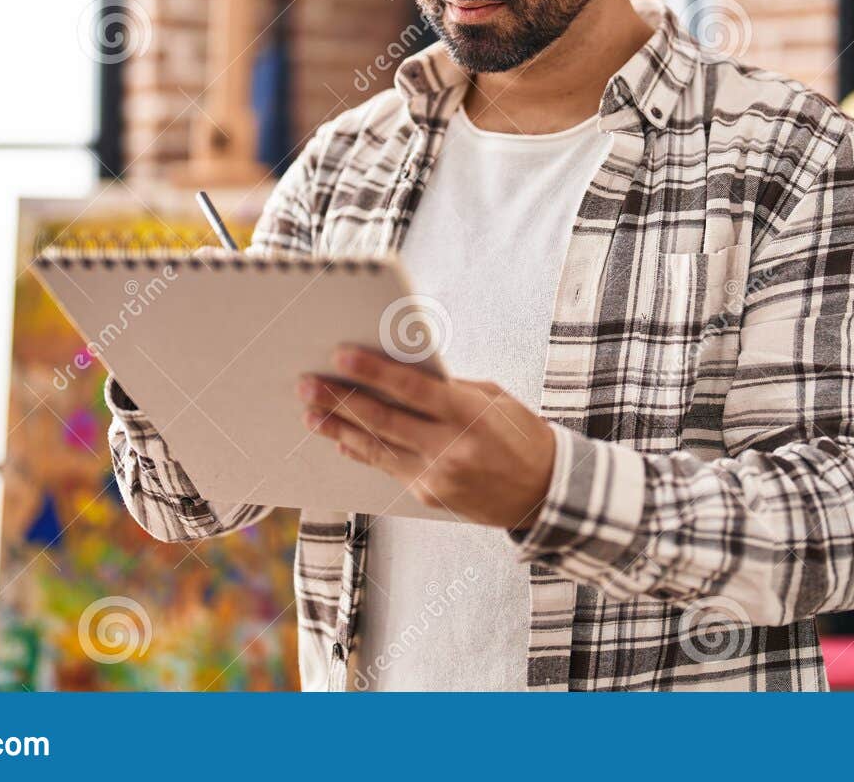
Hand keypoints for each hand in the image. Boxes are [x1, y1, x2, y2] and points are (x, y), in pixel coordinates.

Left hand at [299, 344, 555, 530]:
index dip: (373, 372)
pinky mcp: (429, 497)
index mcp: (470, 415)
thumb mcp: (493, 400)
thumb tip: (397, 375)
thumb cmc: (520, 434)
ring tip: (309, 413)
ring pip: (376, 449)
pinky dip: (361, 452)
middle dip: (340, 401)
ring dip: (338, 429)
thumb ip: (447, 389)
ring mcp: (437, 477)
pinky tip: (340, 440)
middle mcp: (450, 448)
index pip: (412, 390)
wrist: (546, 493)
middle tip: (307, 384)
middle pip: (383, 421)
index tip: (340, 356)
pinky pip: (387, 469)